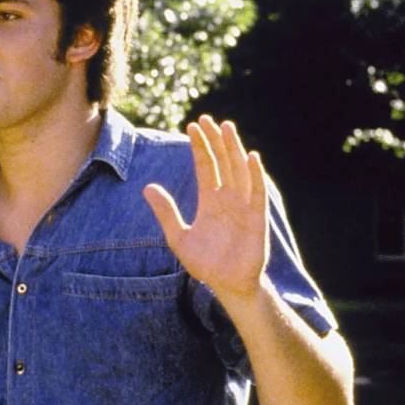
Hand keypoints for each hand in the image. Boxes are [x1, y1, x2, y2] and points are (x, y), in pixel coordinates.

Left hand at [143, 115, 268, 298]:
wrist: (227, 285)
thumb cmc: (205, 264)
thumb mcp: (178, 237)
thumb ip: (166, 212)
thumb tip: (147, 187)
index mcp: (210, 200)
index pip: (205, 166)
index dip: (199, 146)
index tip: (191, 126)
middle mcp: (228, 198)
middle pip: (223, 162)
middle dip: (216, 140)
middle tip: (207, 118)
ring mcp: (243, 206)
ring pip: (239, 170)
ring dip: (234, 149)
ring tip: (227, 127)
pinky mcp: (257, 218)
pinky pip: (257, 192)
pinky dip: (255, 174)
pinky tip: (251, 157)